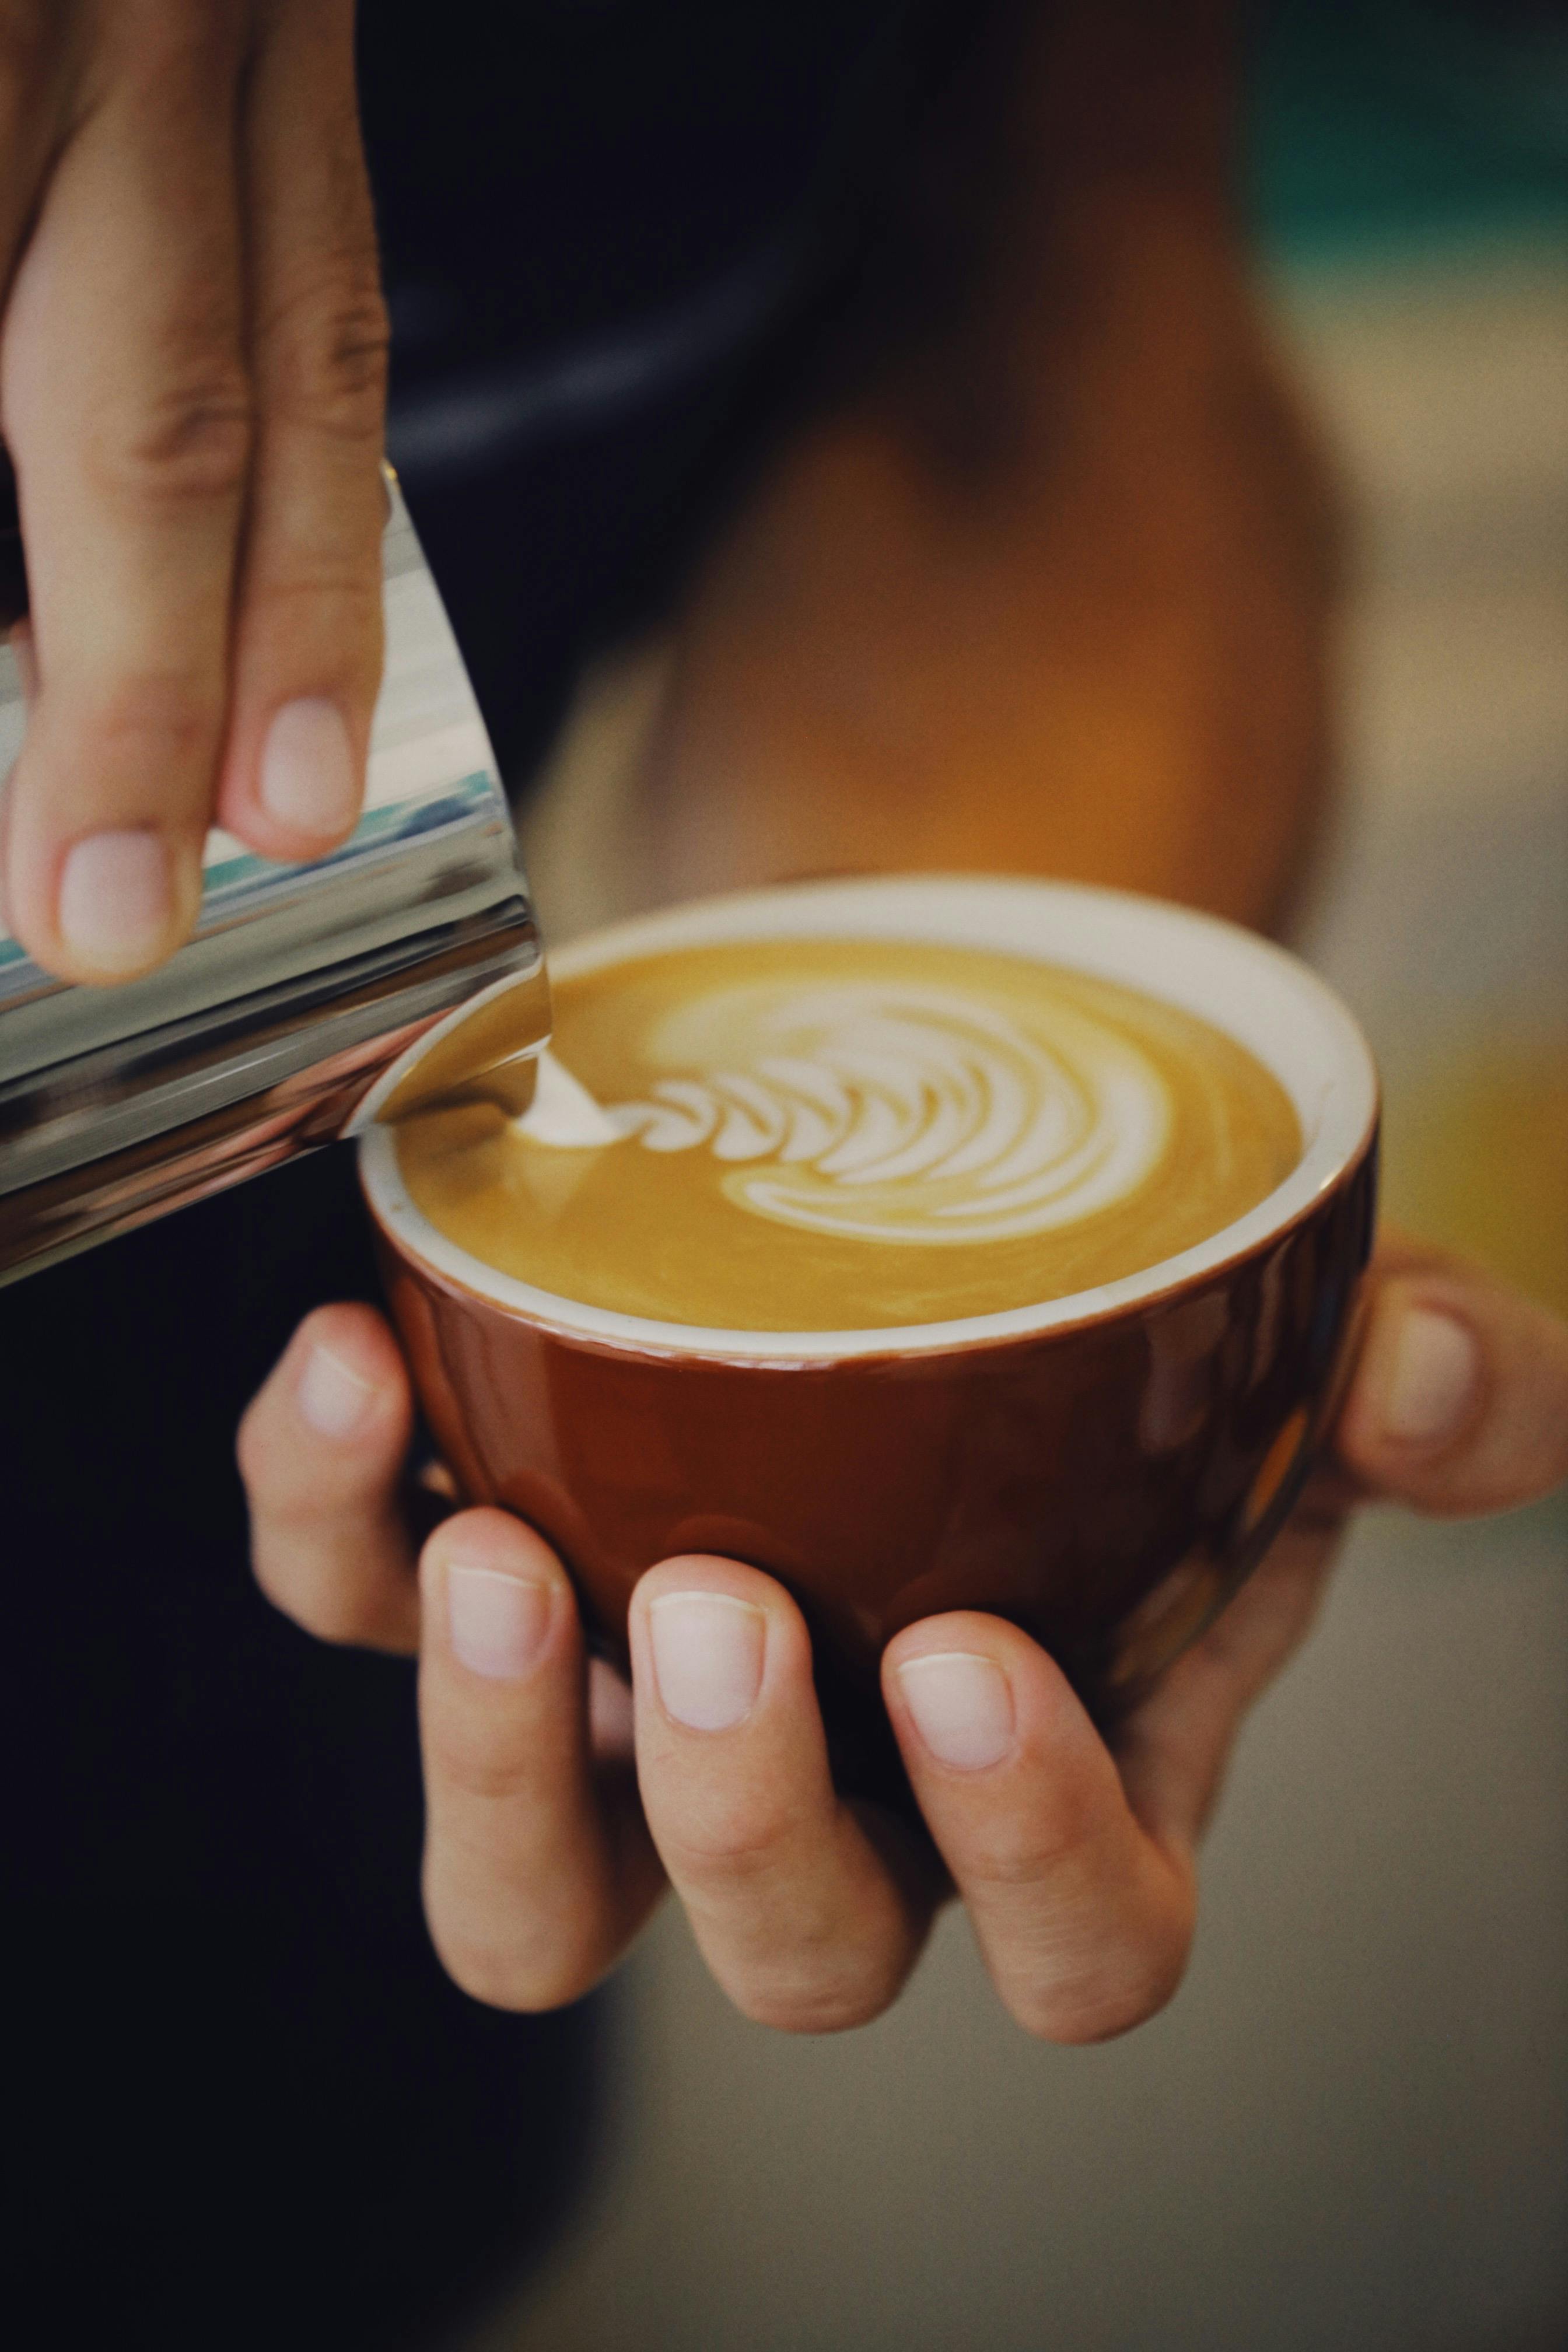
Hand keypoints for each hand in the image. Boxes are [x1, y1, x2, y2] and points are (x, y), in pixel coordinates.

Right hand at [0, 1, 385, 982]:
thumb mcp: (172, 10)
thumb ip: (161, 201)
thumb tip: (97, 500)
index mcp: (237, 13)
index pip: (301, 353)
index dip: (285, 603)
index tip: (277, 810)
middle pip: (153, 381)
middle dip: (145, 664)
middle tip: (117, 905)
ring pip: (41, 335)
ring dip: (44, 601)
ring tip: (39, 824)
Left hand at [238, 1240, 1567, 2035]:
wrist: (932, 1173)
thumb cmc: (1126, 1312)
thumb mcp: (1311, 1334)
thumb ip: (1439, 1379)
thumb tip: (1429, 1368)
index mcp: (1062, 1765)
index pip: (1083, 1945)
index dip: (1035, 1862)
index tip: (985, 1663)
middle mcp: (846, 1783)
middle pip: (794, 1950)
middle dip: (748, 1820)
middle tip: (723, 1605)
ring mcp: (642, 1705)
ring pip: (534, 1893)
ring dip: (492, 1758)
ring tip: (494, 1563)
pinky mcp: (476, 1576)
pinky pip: (352, 1604)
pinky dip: (323, 1511)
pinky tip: (360, 1360)